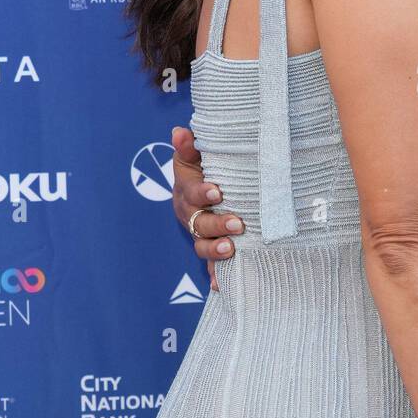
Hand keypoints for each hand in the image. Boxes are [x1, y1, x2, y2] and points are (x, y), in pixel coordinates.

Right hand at [170, 125, 241, 292]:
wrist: (211, 188)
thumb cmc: (206, 169)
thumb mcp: (197, 156)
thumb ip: (190, 146)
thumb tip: (180, 131)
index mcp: (187, 191)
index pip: (192, 192)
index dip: (203, 193)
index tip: (218, 192)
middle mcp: (191, 215)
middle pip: (199, 223)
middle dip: (216, 224)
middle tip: (236, 224)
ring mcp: (200, 234)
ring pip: (203, 245)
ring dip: (215, 250)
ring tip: (230, 249)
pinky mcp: (211, 248)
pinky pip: (211, 266)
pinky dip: (215, 277)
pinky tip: (220, 286)